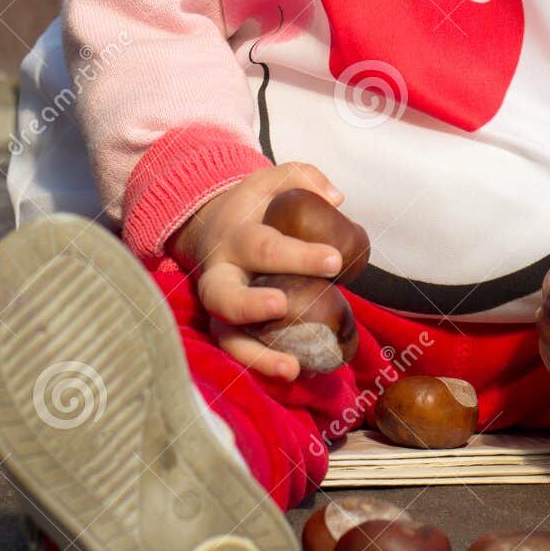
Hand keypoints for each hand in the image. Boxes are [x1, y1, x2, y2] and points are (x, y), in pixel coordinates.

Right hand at [169, 162, 347, 381]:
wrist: (214, 226)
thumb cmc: (255, 207)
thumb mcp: (273, 180)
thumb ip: (303, 177)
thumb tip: (336, 199)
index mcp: (235, 239)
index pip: (264, 247)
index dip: (298, 256)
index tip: (335, 261)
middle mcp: (220, 275)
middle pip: (227, 296)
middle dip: (254, 306)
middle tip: (285, 306)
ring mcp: (218, 307)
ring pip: (225, 335)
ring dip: (255, 355)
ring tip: (291, 368)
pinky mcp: (225, 328)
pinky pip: (237, 351)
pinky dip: (260, 365)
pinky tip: (293, 373)